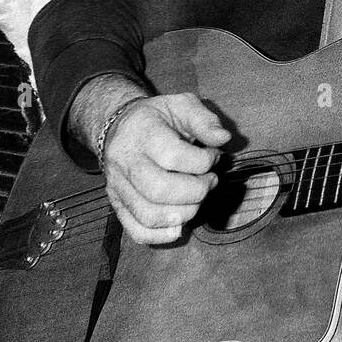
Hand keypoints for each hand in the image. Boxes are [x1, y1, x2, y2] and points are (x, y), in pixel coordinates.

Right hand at [100, 93, 230, 244]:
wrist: (118, 126)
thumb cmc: (158, 117)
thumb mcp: (182, 105)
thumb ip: (205, 119)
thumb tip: (224, 137)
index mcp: (141, 132)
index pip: (173, 157)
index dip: (202, 162)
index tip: (214, 156)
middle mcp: (125, 161)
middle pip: (159, 190)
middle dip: (196, 191)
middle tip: (210, 181)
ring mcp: (117, 186)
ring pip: (148, 214)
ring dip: (184, 213)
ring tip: (198, 199)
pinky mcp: (117, 204)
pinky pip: (135, 230)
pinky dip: (161, 236)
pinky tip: (180, 225)